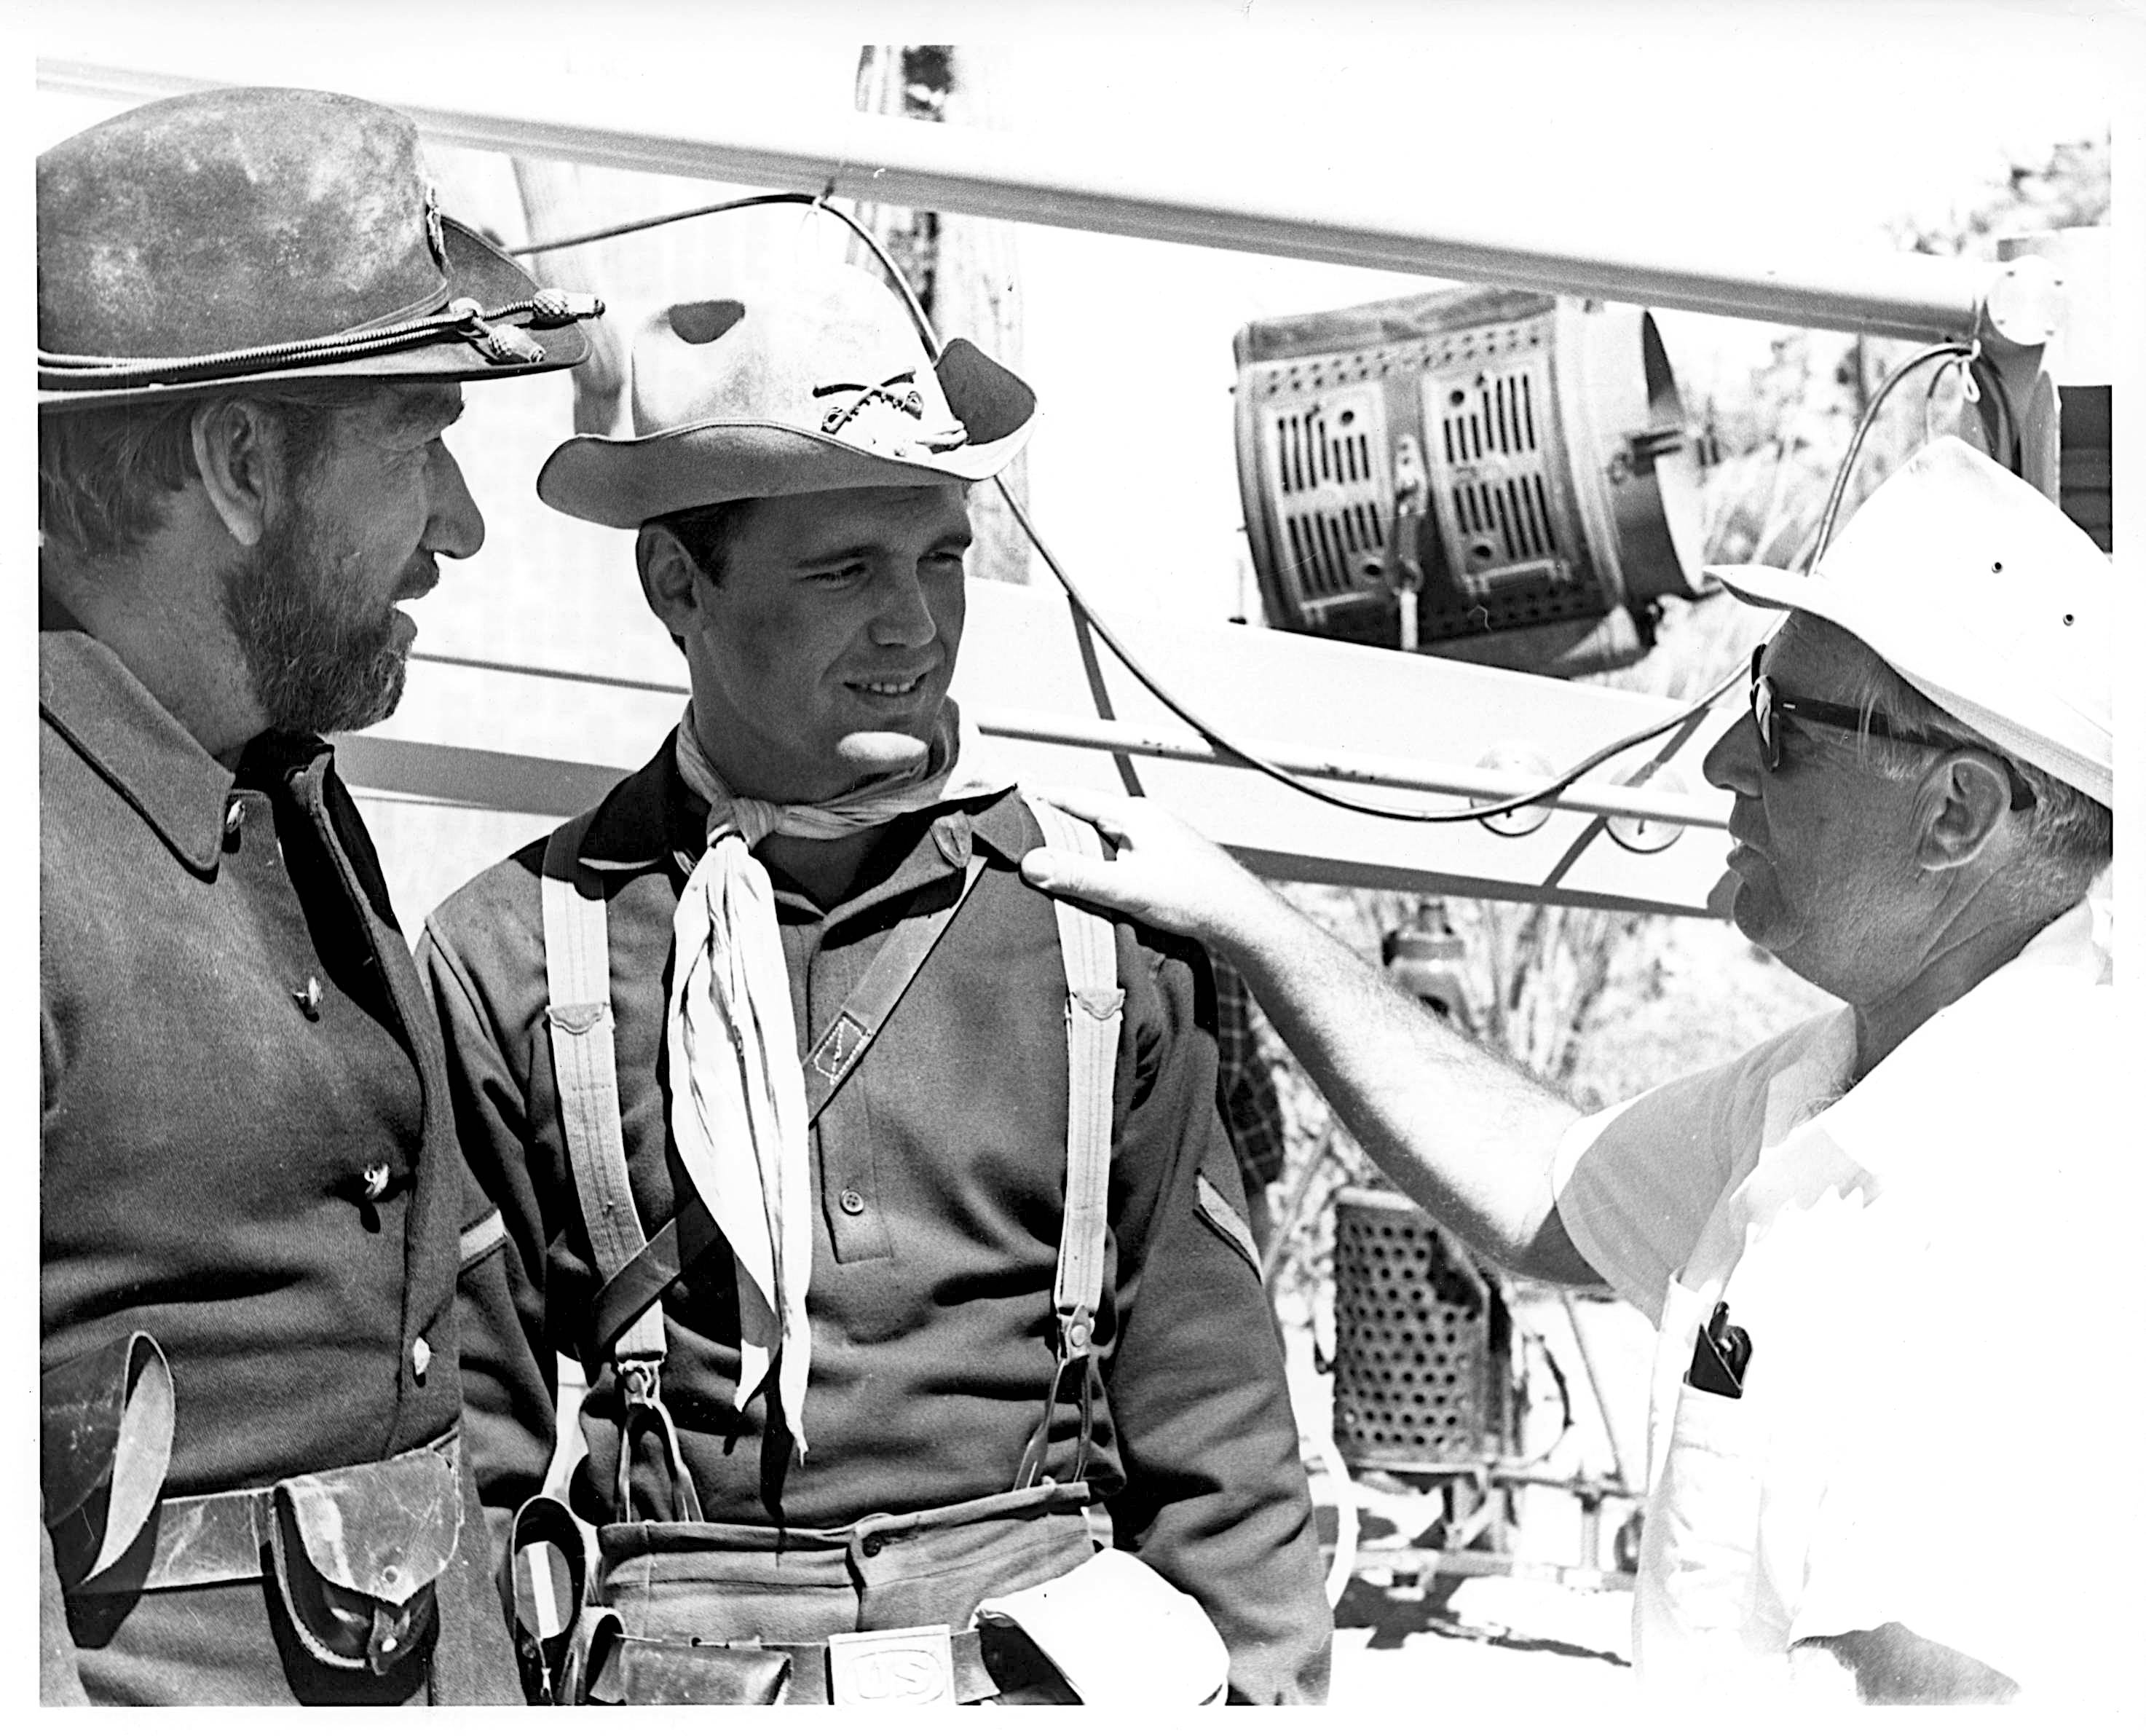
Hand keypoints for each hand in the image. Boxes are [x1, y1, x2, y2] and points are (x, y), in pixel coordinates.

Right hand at [1019, 785, 1278, 950]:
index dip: (1038, 798)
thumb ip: (1077, 875)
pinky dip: (1096, 856)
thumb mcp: (1126, 888)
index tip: (1008, 800)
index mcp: (1132, 814)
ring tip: (1045, 855)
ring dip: (1075, 841)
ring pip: (1102, 832)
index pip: (1073, 797)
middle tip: (1018, 830)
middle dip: (1052, 821)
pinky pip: (1117, 848)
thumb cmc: (1192, 897)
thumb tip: (1031, 863)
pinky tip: (1089, 875)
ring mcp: (1155, 836)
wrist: (1239, 916)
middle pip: (1085, 813)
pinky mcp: (1162, 856)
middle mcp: (1144, 818)